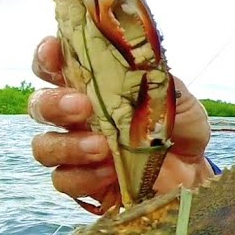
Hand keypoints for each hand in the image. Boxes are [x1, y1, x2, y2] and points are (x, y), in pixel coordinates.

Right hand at [28, 36, 213, 211]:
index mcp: (92, 87)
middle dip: (54, 104)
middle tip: (82, 107)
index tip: (54, 51)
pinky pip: (65, 180)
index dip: (46, 56)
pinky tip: (110, 172)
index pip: (55, 66)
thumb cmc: (179, 128)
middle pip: (40, 105)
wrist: (193, 172)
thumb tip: (141, 60)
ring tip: (101, 147)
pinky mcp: (84, 183)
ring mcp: (76, 151)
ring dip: (68, 145)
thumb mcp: (177, 98)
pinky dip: (85, 176)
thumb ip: (156, 79)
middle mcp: (76, 117)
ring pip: (44, 146)